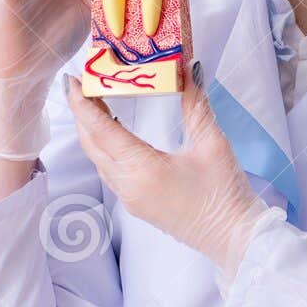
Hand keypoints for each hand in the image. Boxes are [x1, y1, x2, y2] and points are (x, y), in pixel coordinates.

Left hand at [63, 63, 270, 275]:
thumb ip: (196, 104)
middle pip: (92, 144)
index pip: (100, 129)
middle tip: (83, 83)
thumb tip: (188, 68)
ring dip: (92, 131)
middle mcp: (128, 186)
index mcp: (142, 169)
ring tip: (95, 102)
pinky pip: (110, 173)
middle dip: (82, 113)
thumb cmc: (226, 194)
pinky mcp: (137, 205)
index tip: (72, 79)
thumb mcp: (213, 143)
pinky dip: (104, 148)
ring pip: (98, 160)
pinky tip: (113, 133)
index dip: (83, 102)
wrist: (234, 238)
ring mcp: (130, 199)